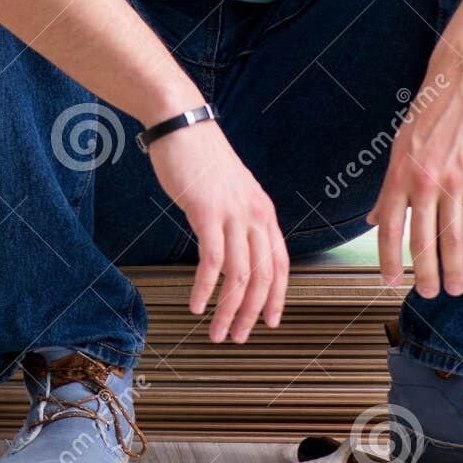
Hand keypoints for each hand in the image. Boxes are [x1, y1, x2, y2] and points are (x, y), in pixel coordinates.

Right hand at [148, 122, 289, 342]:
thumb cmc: (201, 158)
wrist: (182, 125)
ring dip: (227, 310)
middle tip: (236, 337)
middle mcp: (255, 215)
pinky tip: (196, 305)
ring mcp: (233, 214)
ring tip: (215, 331)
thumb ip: (237, 220)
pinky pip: (212, 261)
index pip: (280, 264)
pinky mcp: (207, 212)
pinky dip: (205, 289)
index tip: (269, 322)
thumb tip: (233, 252)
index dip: (278, 297)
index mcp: (263, 212)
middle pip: (263, 277)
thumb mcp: (230, 192)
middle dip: (251, 314)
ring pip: (239, 276)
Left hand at [366, 61, 462, 295]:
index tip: (391, 284)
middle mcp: (424, 181)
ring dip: (455, 268)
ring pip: (453, 236)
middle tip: (429, 294)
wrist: (462, 80)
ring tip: (456, 289)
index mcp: (398, 175)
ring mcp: (455, 179)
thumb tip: (373, 221)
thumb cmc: (429, 115)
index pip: (389, 228)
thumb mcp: (398, 148)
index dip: (388, 260)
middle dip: (425, 273)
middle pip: (422, 240)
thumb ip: (388, 189)